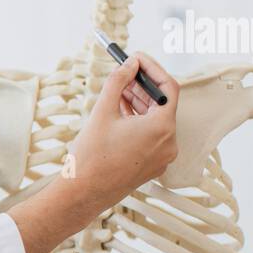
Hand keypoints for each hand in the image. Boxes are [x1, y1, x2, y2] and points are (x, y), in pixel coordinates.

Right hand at [5, 52, 179, 252]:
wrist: (84, 193)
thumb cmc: (92, 156)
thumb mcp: (103, 112)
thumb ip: (118, 82)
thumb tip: (129, 64)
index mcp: (161, 128)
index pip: (167, 87)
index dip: (152, 69)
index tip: (136, 59)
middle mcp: (169, 143)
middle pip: (162, 104)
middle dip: (142, 86)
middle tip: (124, 72)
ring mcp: (162, 156)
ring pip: (156, 120)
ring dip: (139, 104)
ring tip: (118, 92)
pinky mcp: (152, 165)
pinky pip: (151, 136)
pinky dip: (138, 122)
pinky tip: (120, 114)